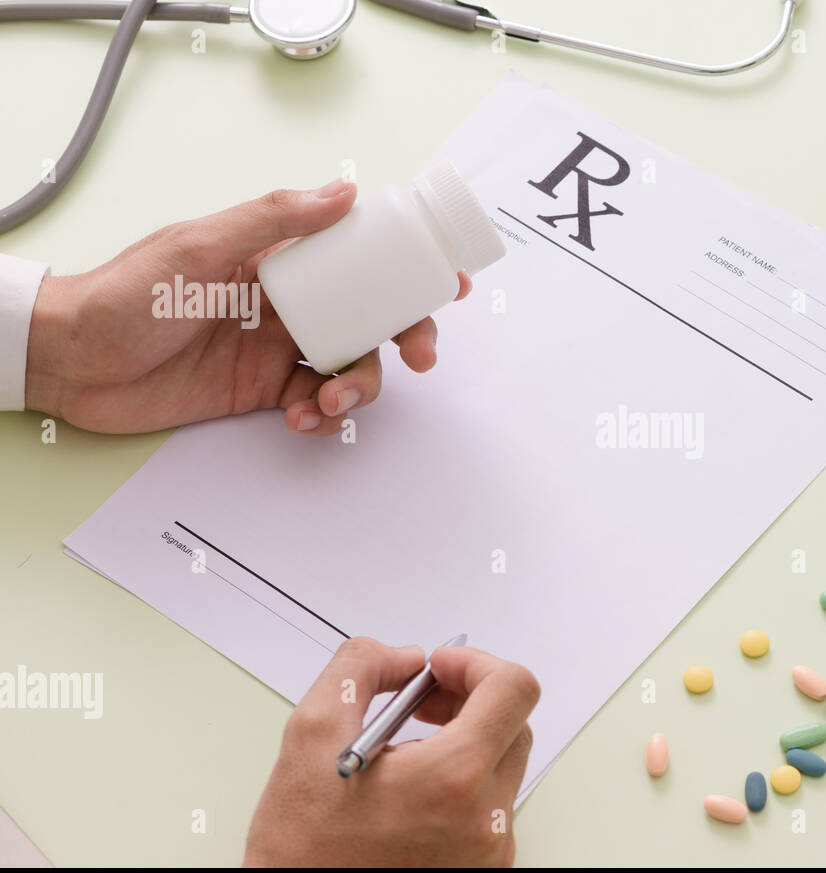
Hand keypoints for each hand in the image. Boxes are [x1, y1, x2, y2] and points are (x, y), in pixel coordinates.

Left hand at [23, 180, 470, 434]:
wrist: (71, 362)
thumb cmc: (124, 296)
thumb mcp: (199, 247)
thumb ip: (272, 220)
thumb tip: (342, 193)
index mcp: (277, 256)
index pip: (357, 254)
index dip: (408, 266)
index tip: (447, 282)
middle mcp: (286, 300)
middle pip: (371, 315)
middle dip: (404, 335)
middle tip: (418, 355)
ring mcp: (277, 347)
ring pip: (350, 364)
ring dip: (358, 386)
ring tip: (329, 400)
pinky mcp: (262, 391)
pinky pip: (315, 403)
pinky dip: (321, 416)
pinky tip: (301, 419)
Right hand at [244, 636, 539, 866]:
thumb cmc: (303, 848)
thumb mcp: (312, 732)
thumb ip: (361, 668)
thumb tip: (406, 658)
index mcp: (454, 778)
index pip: (514, 689)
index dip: (476, 664)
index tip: (439, 668)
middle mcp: (486, 817)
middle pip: (514, 723)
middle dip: (469, 698)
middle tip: (421, 701)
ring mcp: (490, 847)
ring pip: (503, 762)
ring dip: (465, 739)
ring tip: (406, 749)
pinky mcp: (484, 866)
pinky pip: (491, 803)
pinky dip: (462, 781)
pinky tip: (412, 787)